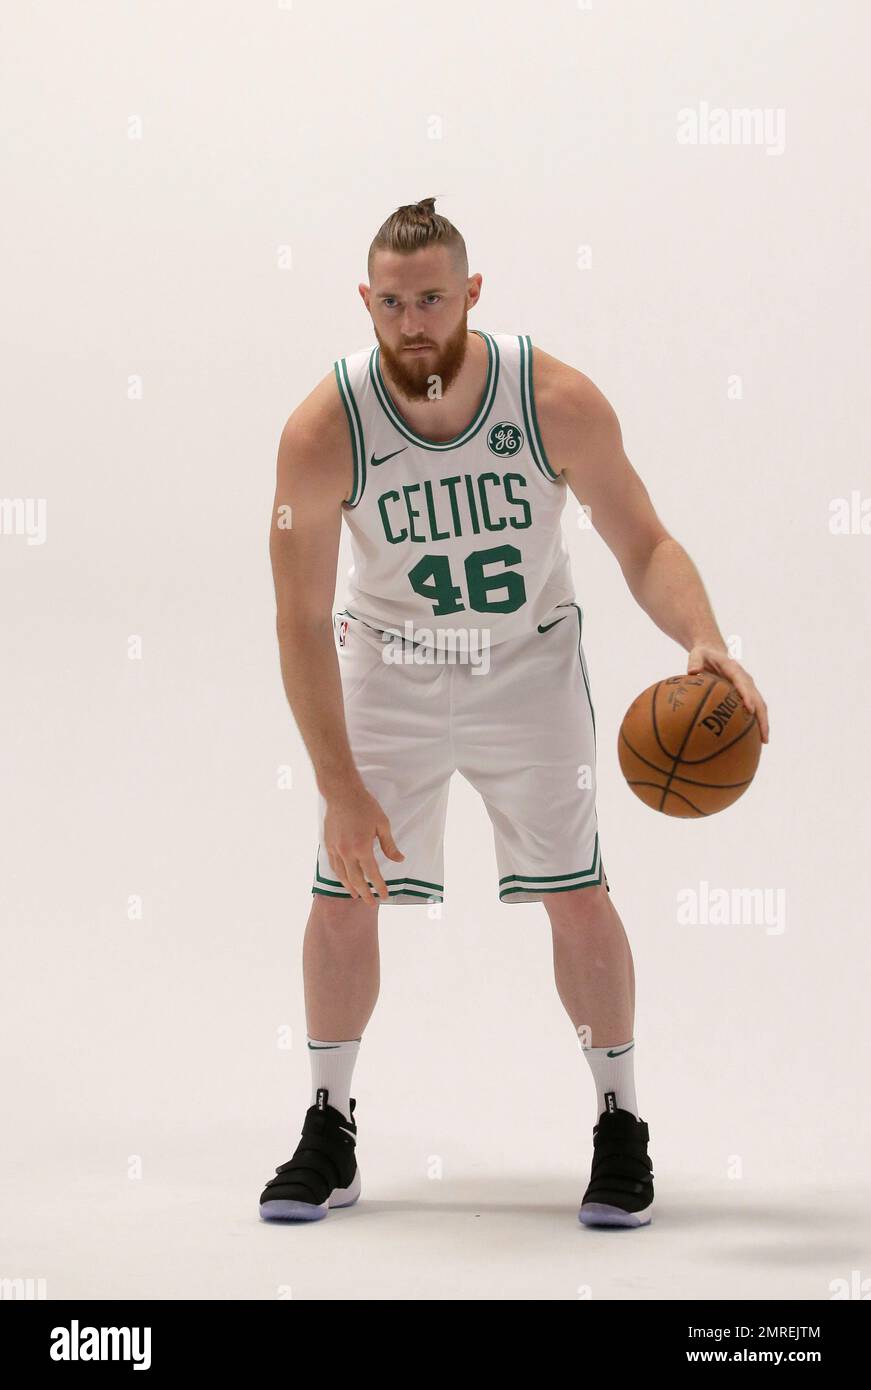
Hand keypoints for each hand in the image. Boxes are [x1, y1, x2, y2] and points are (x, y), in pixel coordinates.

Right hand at [323, 783, 404, 903]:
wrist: (341, 793)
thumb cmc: (364, 806)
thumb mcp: (382, 824)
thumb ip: (389, 845)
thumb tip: (399, 860)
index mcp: (362, 847)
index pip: (372, 874)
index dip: (379, 886)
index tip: (385, 896)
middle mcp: (347, 852)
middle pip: (356, 879)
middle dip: (365, 893)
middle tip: (371, 902)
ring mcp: (336, 849)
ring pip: (342, 875)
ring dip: (350, 887)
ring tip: (357, 895)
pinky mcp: (328, 844)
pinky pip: (333, 865)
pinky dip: (339, 875)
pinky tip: (344, 879)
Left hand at [687, 645, 769, 742]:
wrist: (714, 652)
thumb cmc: (703, 655)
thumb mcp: (697, 654)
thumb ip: (694, 661)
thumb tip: (692, 672)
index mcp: (734, 670)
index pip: (744, 684)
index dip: (748, 696)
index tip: (750, 710)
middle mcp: (745, 679)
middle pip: (758, 699)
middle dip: (762, 717)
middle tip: (763, 735)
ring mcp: (747, 687)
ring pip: (759, 706)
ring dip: (763, 723)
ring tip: (763, 741)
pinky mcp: (745, 694)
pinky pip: (753, 709)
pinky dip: (754, 723)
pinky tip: (751, 738)